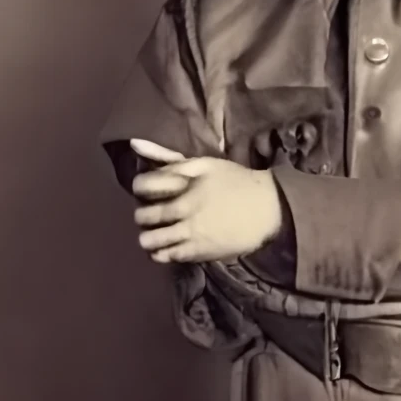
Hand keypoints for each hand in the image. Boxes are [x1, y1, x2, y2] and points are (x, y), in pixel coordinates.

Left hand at [129, 138, 282, 263]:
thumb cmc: (235, 181)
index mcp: (183, 188)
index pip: (142, 188)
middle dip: (142, 214)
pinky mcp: (198, 253)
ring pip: (150, 242)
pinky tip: (169, 243)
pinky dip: (161, 251)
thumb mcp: (205, 163)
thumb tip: (134, 143)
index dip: (139, 189)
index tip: (147, 191)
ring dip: (149, 236)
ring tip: (157, 231)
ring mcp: (190, 236)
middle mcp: (183, 213)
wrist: (266, 209)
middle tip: (151, 213)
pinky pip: (167, 257)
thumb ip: (170, 159)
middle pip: (143, 218)